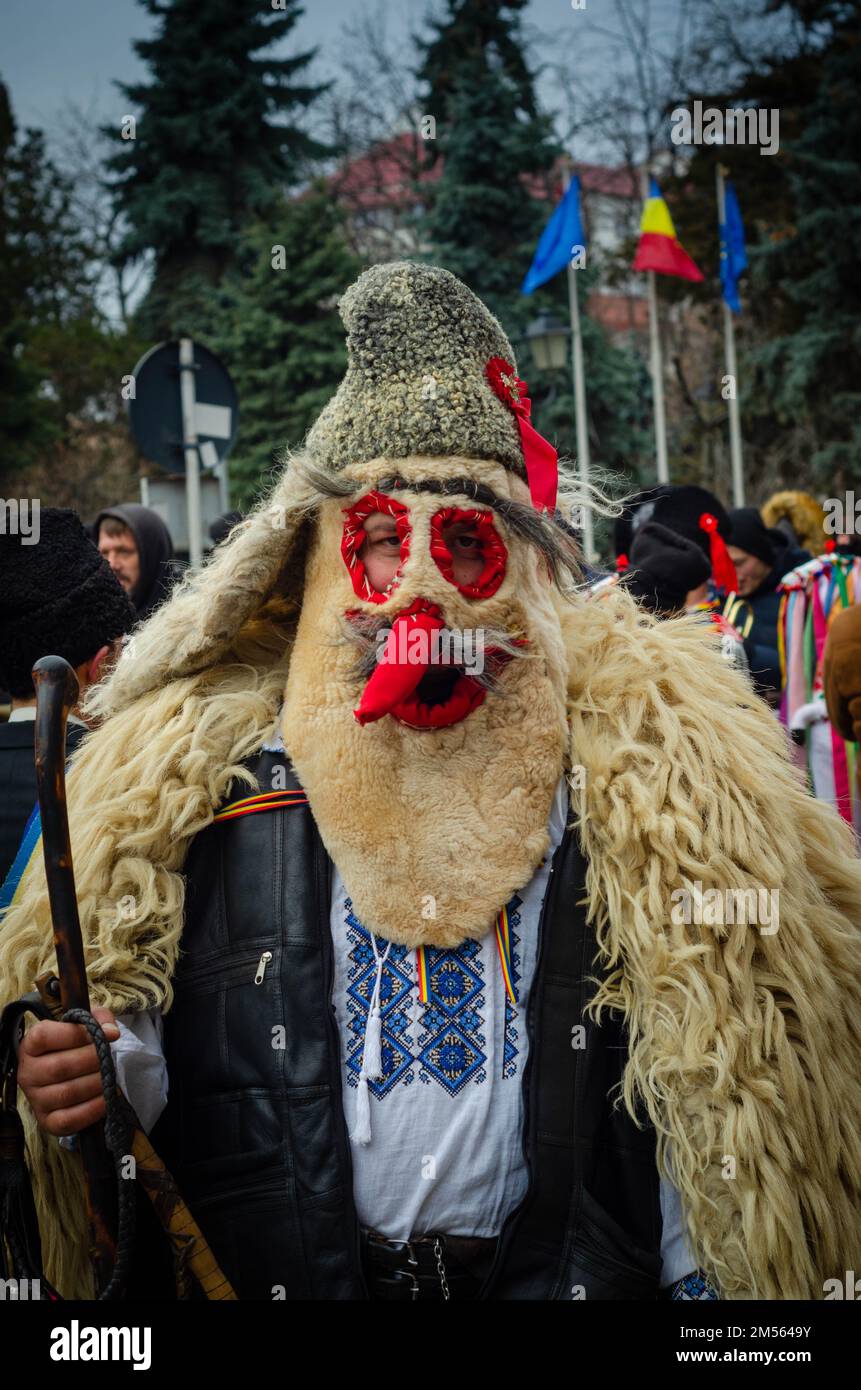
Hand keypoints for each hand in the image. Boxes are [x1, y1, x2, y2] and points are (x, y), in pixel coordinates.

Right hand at [17, 1007, 119, 1136]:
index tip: (106, 1035)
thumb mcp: (85, 1023)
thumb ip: (99, 1019)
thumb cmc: (75, 1044)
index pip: (45, 1036)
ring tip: (109, 1077)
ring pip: (66, 1094)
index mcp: (31, 1044)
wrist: (68, 1071)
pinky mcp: (46, 1121)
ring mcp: (35, 1099)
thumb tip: (111, 1033)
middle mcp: (27, 1072)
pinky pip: (68, 1120)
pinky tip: (105, 1098)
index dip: (77, 1034)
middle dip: (92, 1061)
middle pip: (59, 1067)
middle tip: (108, 1058)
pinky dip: (92, 1110)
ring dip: (96, 1084)